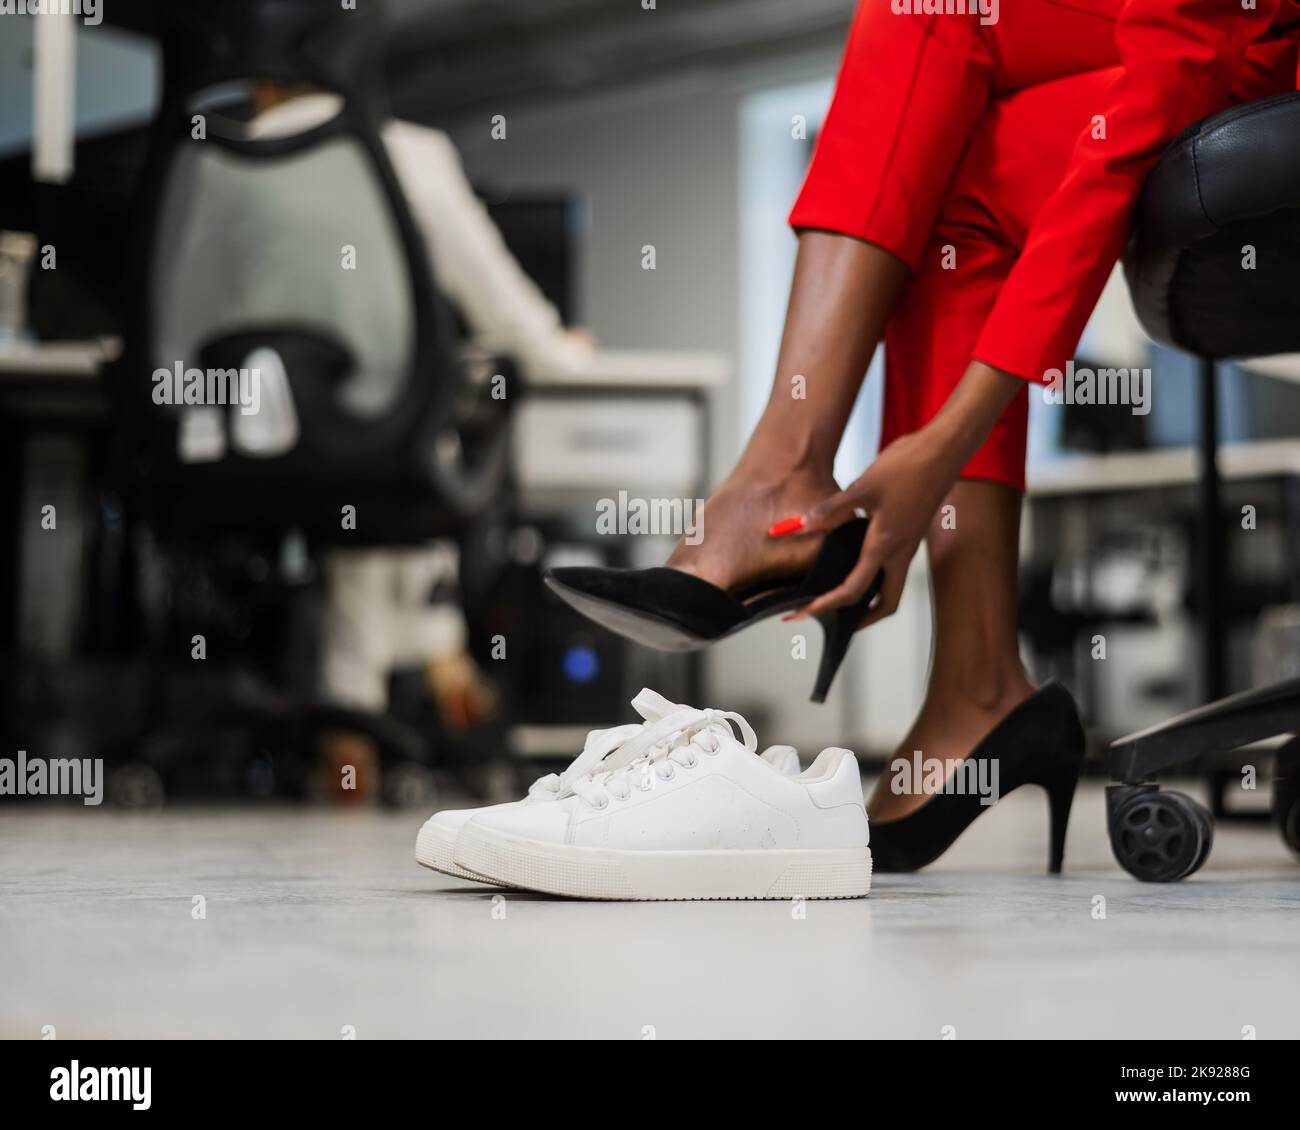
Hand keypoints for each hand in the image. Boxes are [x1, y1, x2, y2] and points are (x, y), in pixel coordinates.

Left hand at [780, 428, 963, 627]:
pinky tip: (855, 561)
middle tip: (828, 618)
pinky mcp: (912, 534)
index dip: (825, 605)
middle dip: (858, 619)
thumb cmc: (907, 466)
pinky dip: (875, 577)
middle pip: (885, 604)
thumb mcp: (862, 487)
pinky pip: (893, 568)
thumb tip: (797, 526)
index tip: (802, 612)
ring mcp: (909, 545)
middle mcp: (900, 553)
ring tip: (839, 598)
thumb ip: (829, 511)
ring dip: (869, 600)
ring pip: (891, 588)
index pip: (852, 591)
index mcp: (885, 546)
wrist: (944, 450)